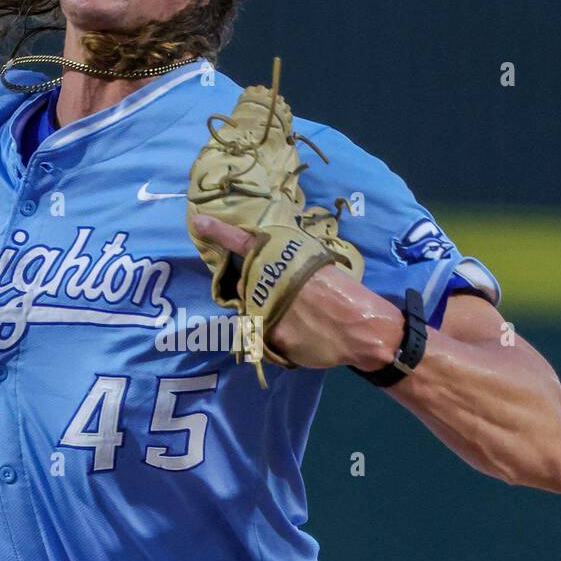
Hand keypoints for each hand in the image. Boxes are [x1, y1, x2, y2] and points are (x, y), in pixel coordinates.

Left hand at [191, 214, 404, 371]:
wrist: (362, 330)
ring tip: (300, 321)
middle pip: (246, 287)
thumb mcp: (319, 270)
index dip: (220, 232)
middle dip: (257, 293)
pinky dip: (278, 338)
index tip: (198, 222)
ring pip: (253, 312)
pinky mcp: (270, 337)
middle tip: (288, 301)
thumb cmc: (347, 296)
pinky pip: (263, 336)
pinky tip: (302, 337)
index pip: (246, 243)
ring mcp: (267, 311)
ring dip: (266, 315)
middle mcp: (269, 284)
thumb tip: (273, 281)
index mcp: (283, 262)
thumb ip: (290, 271)